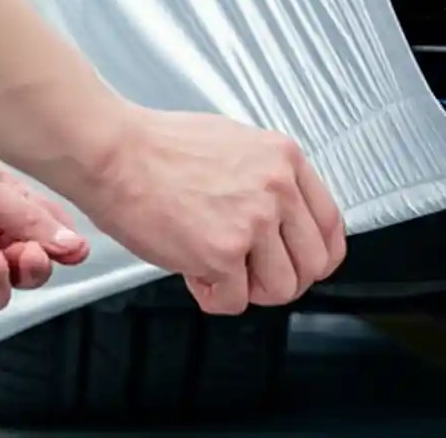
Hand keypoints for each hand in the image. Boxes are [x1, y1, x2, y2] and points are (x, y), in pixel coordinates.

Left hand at [0, 116, 88, 313]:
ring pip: (11, 287)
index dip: (67, 243)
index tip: (73, 250)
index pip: (53, 229)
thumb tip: (72, 243)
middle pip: (38, 264)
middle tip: (29, 254)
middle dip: (40, 264)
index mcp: (11, 205)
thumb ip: (27, 216)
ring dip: (10, 279)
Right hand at [71, 107, 345, 314]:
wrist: (114, 153)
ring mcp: (253, 221)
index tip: (307, 265)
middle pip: (314, 264)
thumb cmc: (159, 148)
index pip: (331, 223)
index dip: (320, 255)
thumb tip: (284, 218)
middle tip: (253, 276)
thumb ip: (269, 179)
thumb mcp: (237, 144)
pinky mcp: (222, 253)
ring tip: (218, 270)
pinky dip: (212, 297)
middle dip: (284, 280)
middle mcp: (278, 189)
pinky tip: (192, 272)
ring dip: (250, 290)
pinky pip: (235, 301)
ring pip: (281, 288)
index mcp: (285, 159)